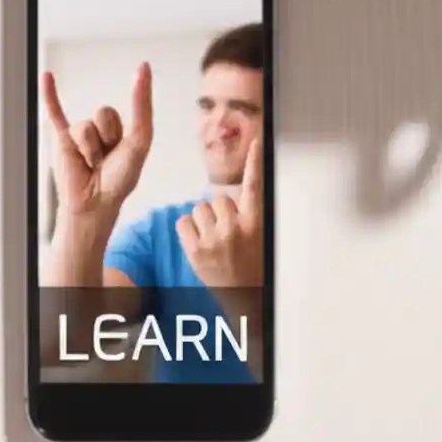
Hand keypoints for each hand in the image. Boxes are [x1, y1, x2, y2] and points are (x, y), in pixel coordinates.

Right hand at [41, 63, 153, 219]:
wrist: (92, 204)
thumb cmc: (119, 179)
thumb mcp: (139, 142)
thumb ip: (142, 109)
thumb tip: (141, 69)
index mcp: (125, 132)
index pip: (134, 105)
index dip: (139, 92)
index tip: (143, 68)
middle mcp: (103, 130)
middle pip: (105, 113)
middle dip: (108, 135)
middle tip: (107, 157)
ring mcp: (81, 134)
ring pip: (85, 126)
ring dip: (89, 147)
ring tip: (91, 163)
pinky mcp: (61, 138)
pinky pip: (54, 111)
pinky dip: (50, 94)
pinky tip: (47, 76)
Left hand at [176, 138, 263, 287]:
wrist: (244, 299)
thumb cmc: (252, 267)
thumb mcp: (258, 238)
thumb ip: (246, 216)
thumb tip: (226, 197)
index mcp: (256, 223)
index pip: (255, 187)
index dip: (254, 163)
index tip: (256, 142)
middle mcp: (235, 228)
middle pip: (216, 198)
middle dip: (218, 210)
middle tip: (225, 232)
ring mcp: (214, 239)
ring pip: (198, 208)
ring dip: (203, 219)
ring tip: (213, 239)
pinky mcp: (196, 251)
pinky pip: (183, 222)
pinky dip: (188, 230)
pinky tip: (199, 243)